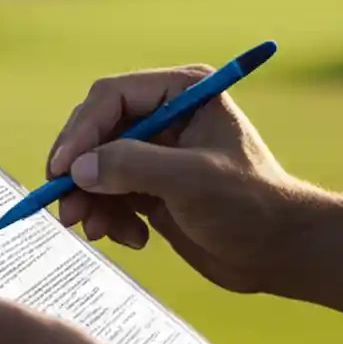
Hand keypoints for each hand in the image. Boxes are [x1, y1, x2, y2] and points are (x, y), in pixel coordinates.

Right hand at [48, 65, 326, 293]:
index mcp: (183, 91)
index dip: (82, 131)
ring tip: (96, 231)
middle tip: (65, 209)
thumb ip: (133, 167)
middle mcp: (166, 114)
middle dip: (79, 172)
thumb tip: (77, 169)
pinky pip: (110, 195)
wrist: (280, 251)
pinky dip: (109, 218)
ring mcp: (157, 152)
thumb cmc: (251, 206)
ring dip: (90, 201)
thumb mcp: (191, 181)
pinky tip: (133, 239)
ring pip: (97, 167)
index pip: (113, 97)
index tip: (62, 170)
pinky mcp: (152, 186)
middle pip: (97, 131)